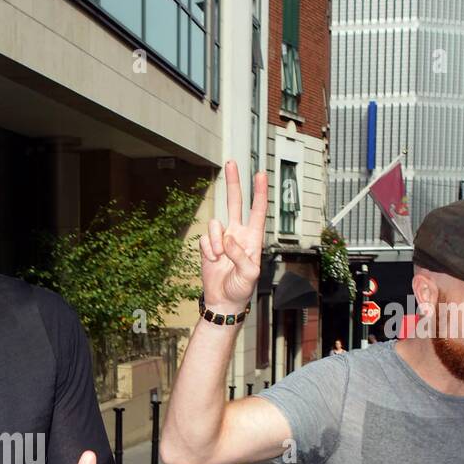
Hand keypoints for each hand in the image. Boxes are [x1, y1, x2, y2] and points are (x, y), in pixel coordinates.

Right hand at [200, 159, 266, 314]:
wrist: (223, 301)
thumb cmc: (242, 289)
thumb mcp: (250, 274)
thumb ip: (241, 255)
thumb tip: (228, 240)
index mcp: (252, 238)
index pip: (257, 211)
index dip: (259, 192)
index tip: (260, 174)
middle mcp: (237, 234)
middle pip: (235, 202)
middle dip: (234, 183)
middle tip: (231, 162)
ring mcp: (221, 240)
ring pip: (215, 225)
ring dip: (215, 240)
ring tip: (218, 257)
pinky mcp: (207, 247)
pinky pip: (203, 239)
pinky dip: (207, 249)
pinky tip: (212, 261)